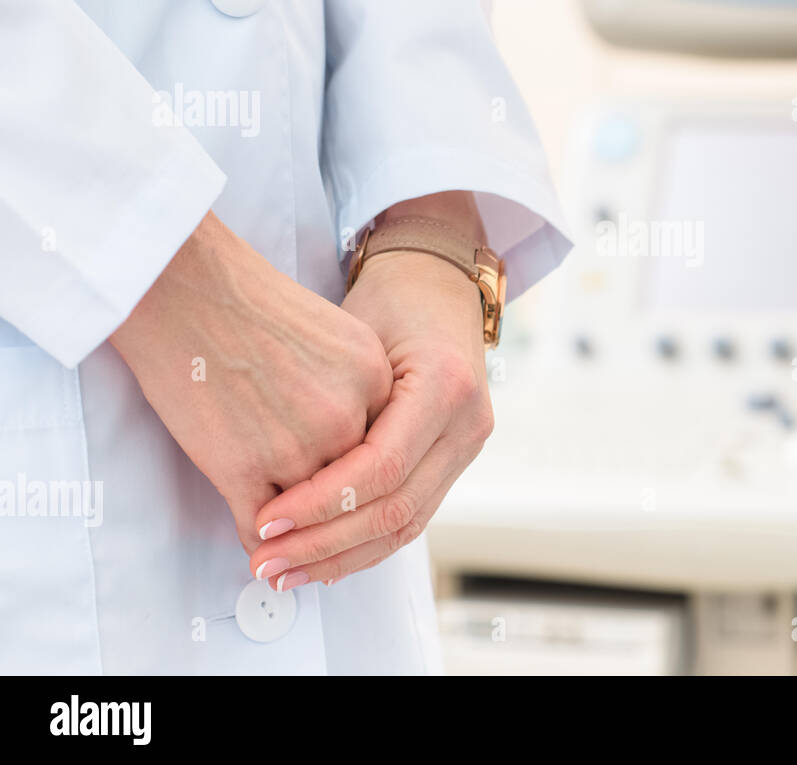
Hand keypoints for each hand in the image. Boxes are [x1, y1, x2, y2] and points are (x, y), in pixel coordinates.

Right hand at [110, 212, 392, 552]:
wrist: (183, 284)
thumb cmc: (249, 300)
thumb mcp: (334, 333)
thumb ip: (357, 386)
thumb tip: (358, 440)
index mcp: (378, 379)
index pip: (387, 447)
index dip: (368, 477)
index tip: (355, 496)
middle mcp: (349, 416)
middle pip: (357, 486)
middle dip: (340, 518)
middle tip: (326, 537)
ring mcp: (299, 446)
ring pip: (313, 515)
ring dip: (300, 538)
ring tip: (287, 548)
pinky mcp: (243, 468)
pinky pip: (259, 528)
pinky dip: (258, 543)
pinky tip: (256, 544)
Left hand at [247, 247, 492, 589]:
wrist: (438, 284)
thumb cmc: (390, 299)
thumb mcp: (353, 336)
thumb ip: (330, 408)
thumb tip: (276, 482)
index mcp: (446, 386)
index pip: (381, 469)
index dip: (320, 504)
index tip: (267, 521)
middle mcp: (468, 423)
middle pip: (395, 509)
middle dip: (325, 544)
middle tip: (267, 561)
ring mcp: (468, 445)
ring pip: (407, 526)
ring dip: (343, 557)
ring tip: (286, 573)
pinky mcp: (456, 459)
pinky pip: (411, 516)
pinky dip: (365, 544)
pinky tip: (323, 561)